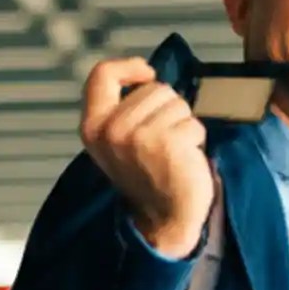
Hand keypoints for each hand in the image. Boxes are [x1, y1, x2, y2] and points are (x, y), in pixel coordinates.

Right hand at [80, 57, 214, 258]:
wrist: (163, 222)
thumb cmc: (148, 179)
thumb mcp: (118, 143)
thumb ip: (122, 111)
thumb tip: (148, 76)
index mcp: (92, 127)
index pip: (101, 75)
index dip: (128, 67)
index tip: (147, 74)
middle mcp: (111, 129)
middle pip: (154, 88)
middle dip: (168, 109)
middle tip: (163, 144)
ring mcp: (137, 136)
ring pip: (177, 103)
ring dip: (184, 125)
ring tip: (174, 153)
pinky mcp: (166, 142)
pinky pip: (193, 122)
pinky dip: (196, 139)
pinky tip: (185, 161)